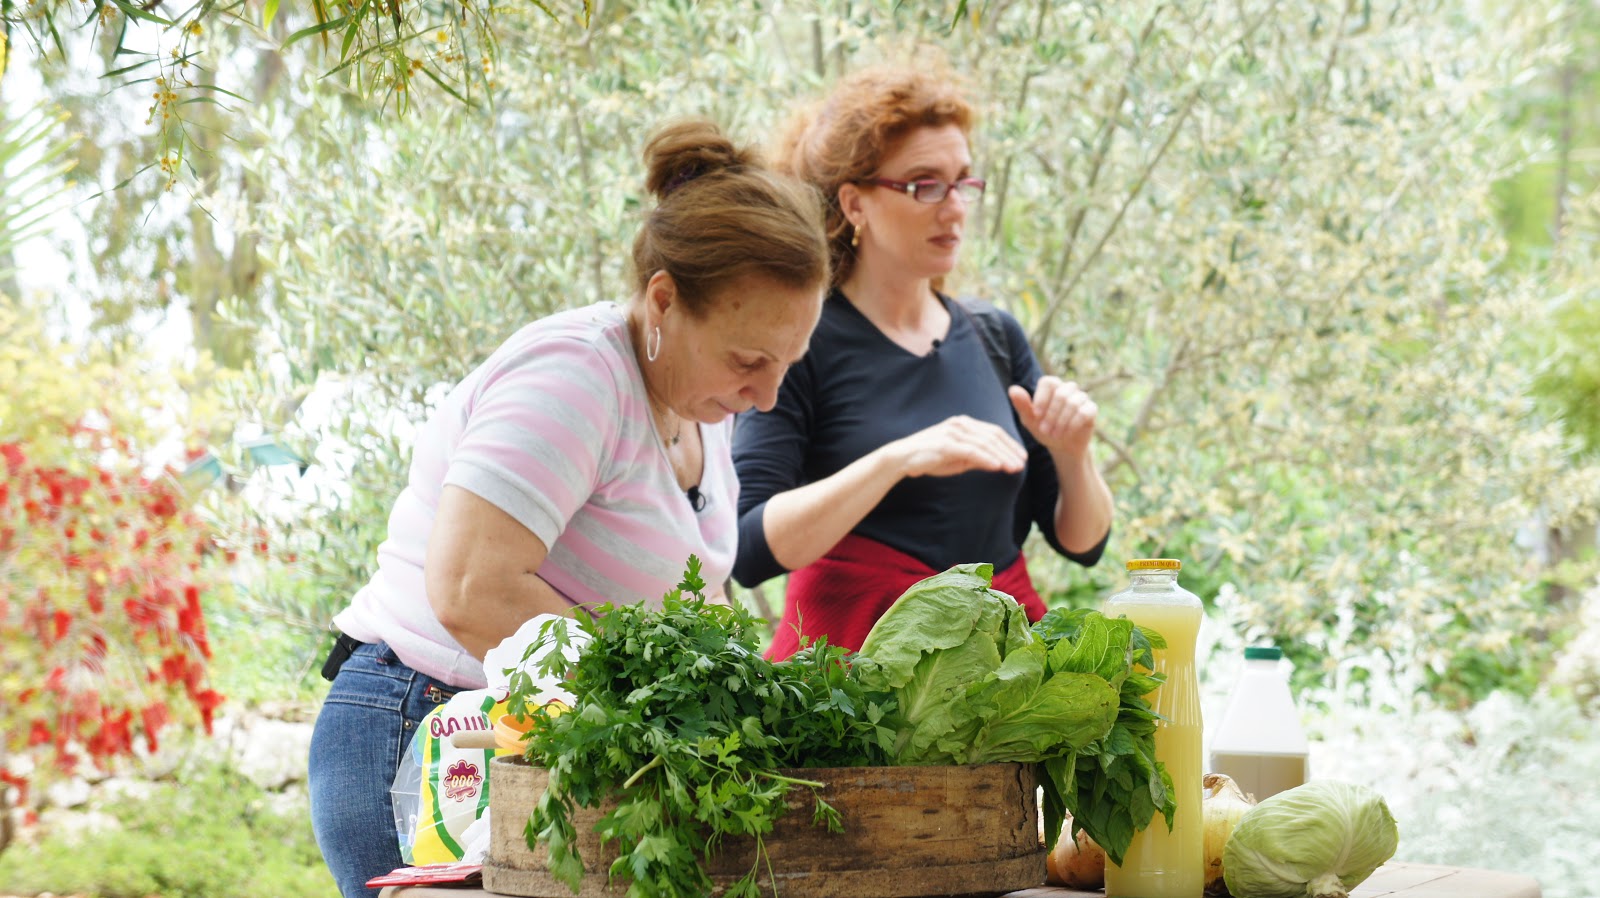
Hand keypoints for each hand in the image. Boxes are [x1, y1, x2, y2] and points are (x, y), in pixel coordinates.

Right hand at [887, 415, 1028, 478]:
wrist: (902, 458)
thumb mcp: (957, 458)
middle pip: (992, 436)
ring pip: (985, 444)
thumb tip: (997, 463)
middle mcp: (960, 425)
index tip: (1022, 456)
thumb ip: (976, 457)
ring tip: (1015, 467)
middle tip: (1023, 463)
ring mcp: (953, 433)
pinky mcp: (946, 444)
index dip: (1010, 444)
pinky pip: (971, 451)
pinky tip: (998, 467)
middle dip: (1010, 450)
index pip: (993, 431)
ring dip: (1002, 456)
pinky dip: (987, 459)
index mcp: (964, 424)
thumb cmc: (930, 458)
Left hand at [1009, 378, 1096, 460]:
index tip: (1036, 415)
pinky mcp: (1091, 409)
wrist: (1061, 446)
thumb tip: (1012, 389)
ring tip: (1054, 435)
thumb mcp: (1029, 420)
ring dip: (1061, 421)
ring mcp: (1081, 398)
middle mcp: (1067, 389)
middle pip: (1061, 393)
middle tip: (1044, 430)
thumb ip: (1022, 405)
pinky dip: (1073, 424)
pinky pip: (1085, 411)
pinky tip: (1066, 433)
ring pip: (1073, 402)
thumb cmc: (1043, 429)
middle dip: (1051, 414)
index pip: (1048, 382)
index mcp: (1052, 387)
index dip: (1042, 398)